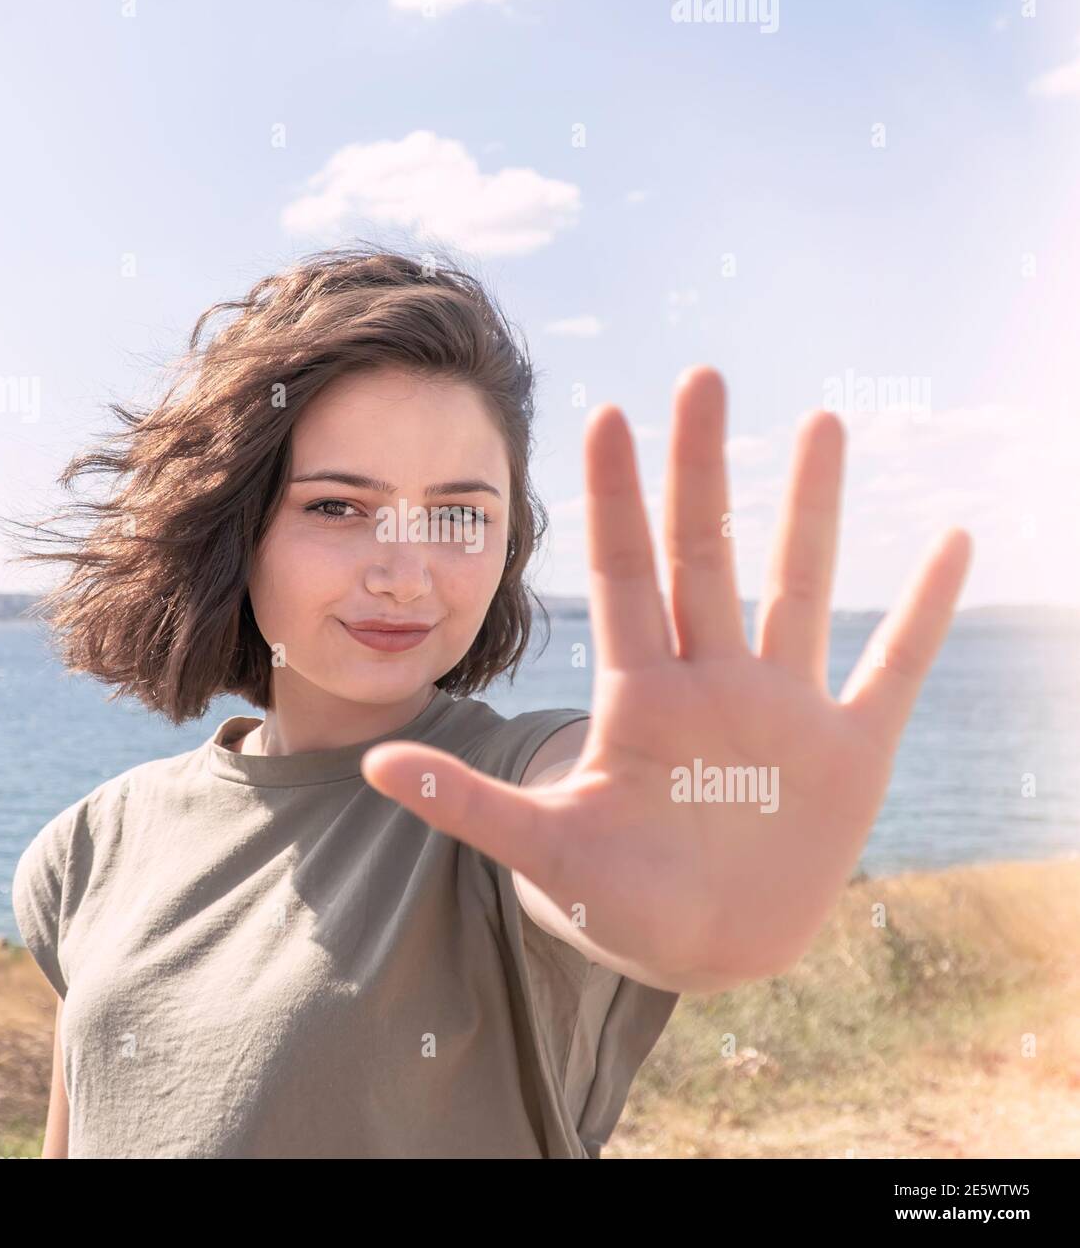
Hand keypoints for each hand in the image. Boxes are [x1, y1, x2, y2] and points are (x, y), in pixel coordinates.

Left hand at [360, 366, 971, 990]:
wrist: (704, 947)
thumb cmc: (620, 897)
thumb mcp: (544, 851)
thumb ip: (468, 804)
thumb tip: (372, 766)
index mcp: (639, 695)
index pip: (622, 573)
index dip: (615, 498)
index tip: (606, 416)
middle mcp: (711, 681)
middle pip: (704, 556)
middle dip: (701, 469)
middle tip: (703, 377)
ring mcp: (782, 708)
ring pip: (800, 587)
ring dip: (812, 510)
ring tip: (826, 423)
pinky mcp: (849, 751)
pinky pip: (893, 667)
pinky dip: (923, 613)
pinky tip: (952, 543)